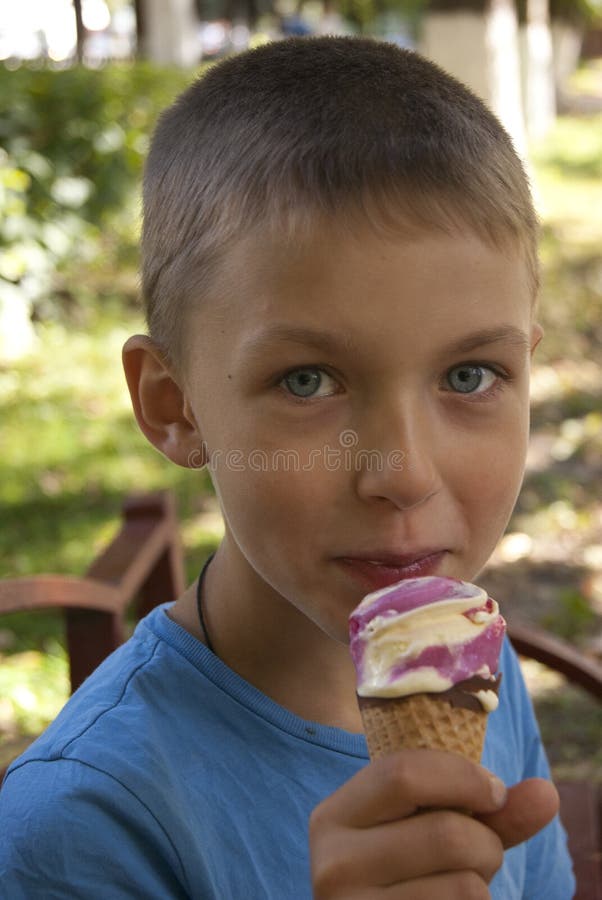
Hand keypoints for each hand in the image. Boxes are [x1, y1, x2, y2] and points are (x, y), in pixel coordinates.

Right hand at [309, 749, 557, 898]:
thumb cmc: (404, 867)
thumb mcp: (425, 825)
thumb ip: (482, 807)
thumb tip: (546, 792)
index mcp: (333, 816)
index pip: (402, 772)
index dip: (463, 776)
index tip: (494, 792)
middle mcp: (333, 864)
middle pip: (447, 833)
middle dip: (486, 841)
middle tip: (480, 852)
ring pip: (466, 885)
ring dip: (484, 884)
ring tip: (458, 884)